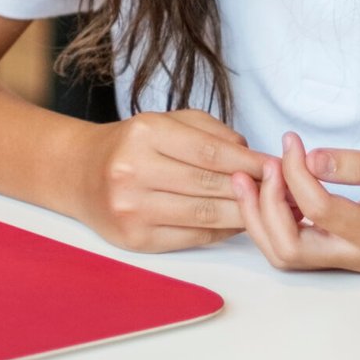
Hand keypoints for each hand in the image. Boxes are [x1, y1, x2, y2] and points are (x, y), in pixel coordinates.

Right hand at [72, 108, 266, 251]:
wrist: (77, 172)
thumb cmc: (129, 145)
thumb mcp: (162, 122)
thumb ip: (209, 131)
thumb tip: (254, 156)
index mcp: (143, 133)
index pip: (211, 153)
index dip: (251, 162)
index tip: (278, 167)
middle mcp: (133, 170)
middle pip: (212, 186)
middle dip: (255, 189)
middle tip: (283, 192)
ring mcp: (132, 208)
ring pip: (207, 215)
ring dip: (244, 213)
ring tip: (267, 209)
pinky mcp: (135, 238)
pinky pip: (194, 237)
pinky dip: (222, 231)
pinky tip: (236, 222)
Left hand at [233, 131, 359, 272]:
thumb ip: (358, 165)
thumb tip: (312, 161)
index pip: (319, 209)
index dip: (296, 171)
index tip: (291, 141)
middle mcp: (355, 255)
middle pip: (290, 249)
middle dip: (265, 205)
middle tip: (264, 166)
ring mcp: (341, 256)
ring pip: (282, 253)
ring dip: (258, 215)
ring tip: (248, 178)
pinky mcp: (330, 249)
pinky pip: (287, 244)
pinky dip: (267, 218)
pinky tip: (269, 187)